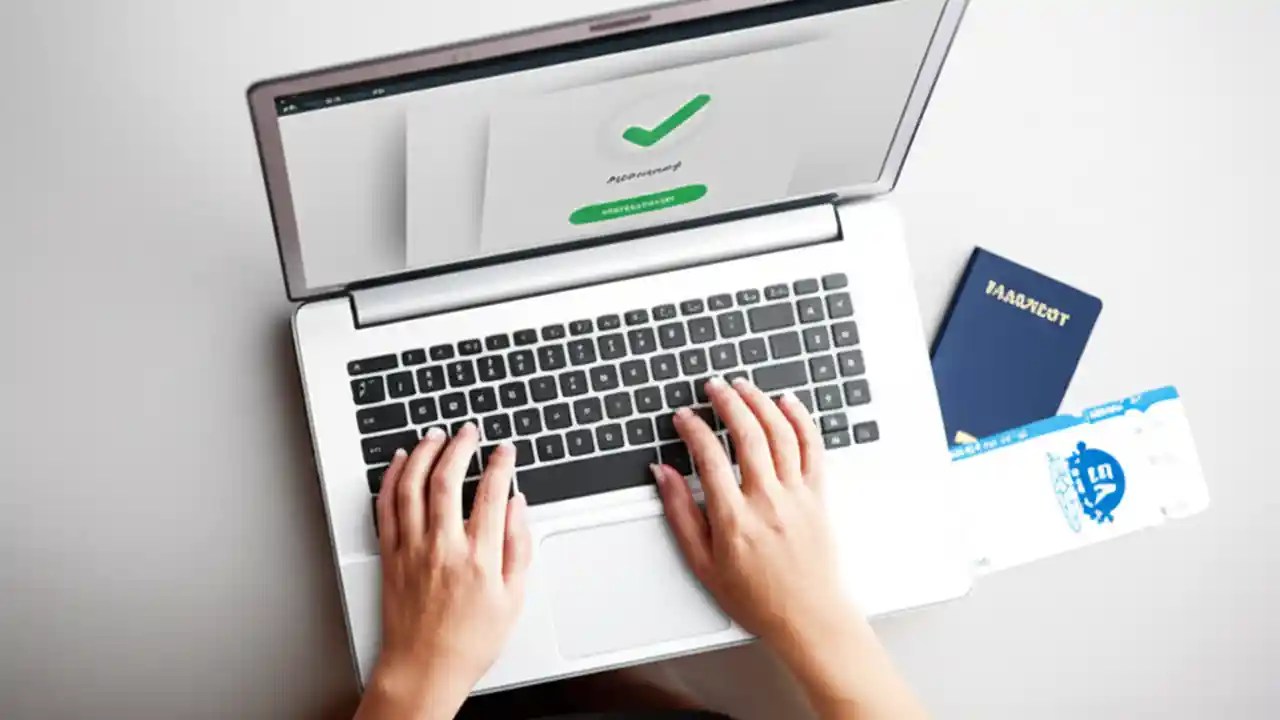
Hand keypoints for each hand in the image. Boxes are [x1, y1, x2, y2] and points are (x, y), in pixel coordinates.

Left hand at [355, 424, 530, 719]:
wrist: (425, 669)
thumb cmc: (470, 641)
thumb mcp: (513, 597)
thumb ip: (518, 547)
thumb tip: (517, 507)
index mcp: (479, 558)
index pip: (491, 494)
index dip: (500, 464)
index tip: (504, 450)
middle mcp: (442, 548)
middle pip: (448, 480)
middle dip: (460, 446)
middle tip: (468, 432)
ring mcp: (412, 549)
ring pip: (413, 486)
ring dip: (424, 453)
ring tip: (435, 436)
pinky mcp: (390, 556)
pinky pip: (387, 507)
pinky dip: (392, 479)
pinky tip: (401, 462)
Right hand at [652, 376, 842, 647]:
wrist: (807, 616)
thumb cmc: (756, 597)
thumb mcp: (703, 563)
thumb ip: (681, 514)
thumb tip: (663, 475)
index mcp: (734, 520)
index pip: (709, 458)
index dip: (693, 430)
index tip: (684, 417)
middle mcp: (768, 502)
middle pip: (747, 436)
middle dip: (727, 403)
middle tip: (713, 387)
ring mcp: (797, 496)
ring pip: (780, 434)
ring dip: (760, 403)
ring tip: (744, 386)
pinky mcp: (818, 496)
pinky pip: (813, 448)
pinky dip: (801, 420)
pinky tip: (787, 404)